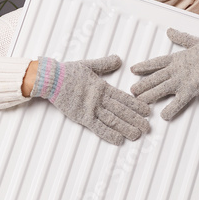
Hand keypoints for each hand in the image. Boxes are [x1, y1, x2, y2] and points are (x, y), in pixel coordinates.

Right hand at [31, 55, 150, 144]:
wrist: (51, 79)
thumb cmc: (68, 71)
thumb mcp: (89, 65)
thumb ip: (105, 64)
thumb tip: (119, 59)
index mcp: (102, 87)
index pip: (123, 97)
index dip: (136, 105)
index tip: (147, 111)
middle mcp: (99, 99)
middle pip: (121, 111)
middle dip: (135, 119)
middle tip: (147, 127)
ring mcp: (91, 109)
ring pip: (112, 120)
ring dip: (126, 128)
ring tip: (137, 135)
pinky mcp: (82, 117)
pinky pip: (97, 128)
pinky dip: (108, 134)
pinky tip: (118, 140)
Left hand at [130, 29, 198, 120]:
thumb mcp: (195, 41)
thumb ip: (181, 37)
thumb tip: (169, 30)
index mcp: (176, 58)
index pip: (155, 63)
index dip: (143, 66)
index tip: (133, 69)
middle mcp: (175, 70)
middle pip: (154, 78)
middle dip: (142, 85)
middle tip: (131, 91)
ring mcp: (181, 81)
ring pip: (161, 90)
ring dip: (149, 96)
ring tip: (139, 102)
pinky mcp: (190, 91)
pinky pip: (178, 102)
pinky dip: (171, 109)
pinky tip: (163, 115)